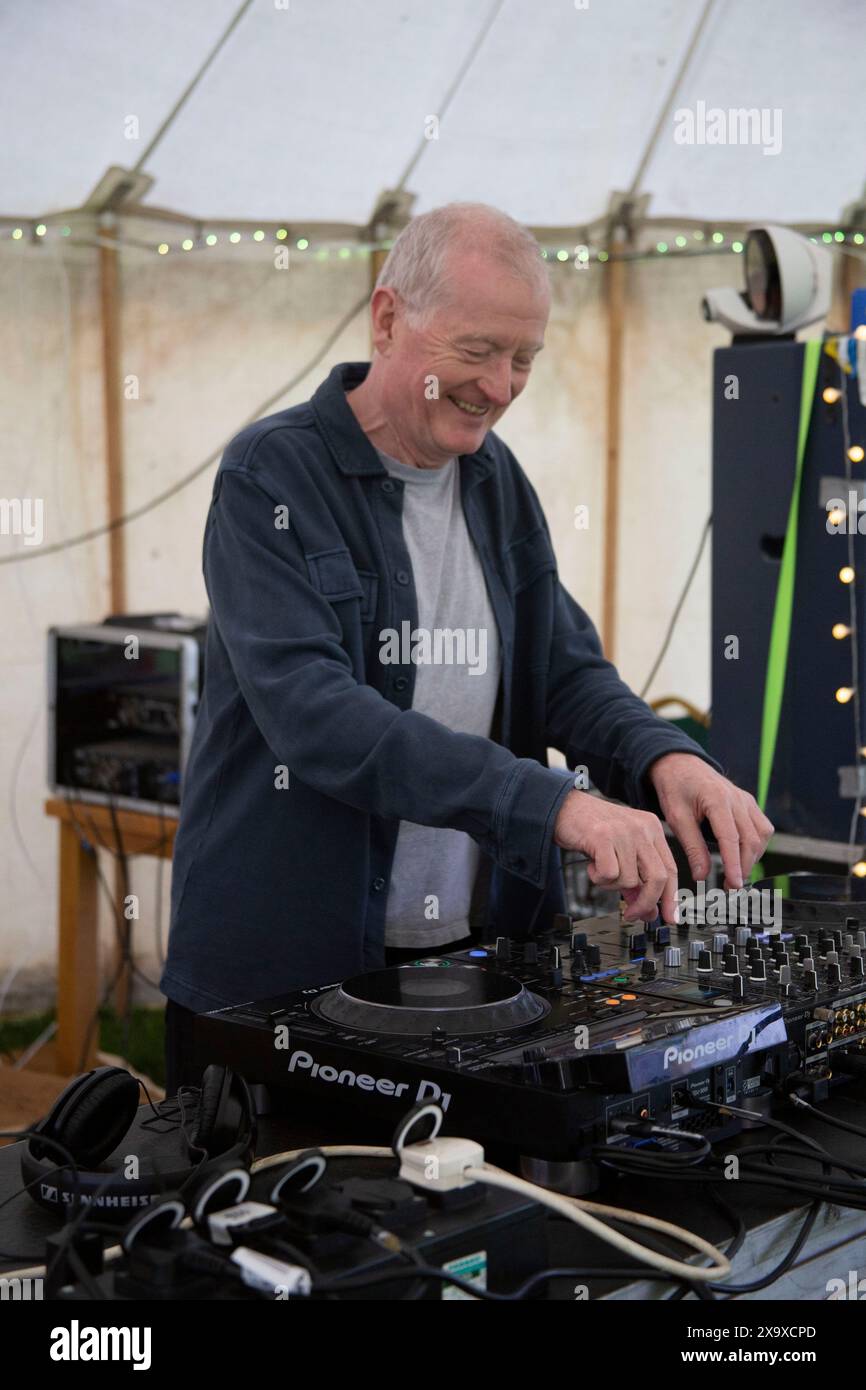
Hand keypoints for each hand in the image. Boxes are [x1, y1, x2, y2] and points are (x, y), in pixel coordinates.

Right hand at [554, 791, 677, 922]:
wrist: (564, 808)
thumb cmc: (592, 829)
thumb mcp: (621, 854)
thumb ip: (636, 882)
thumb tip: (649, 911)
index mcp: (652, 829)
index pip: (671, 869)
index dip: (670, 898)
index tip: (669, 917)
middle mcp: (642, 828)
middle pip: (658, 878)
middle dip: (645, 903)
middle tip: (632, 914)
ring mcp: (624, 832)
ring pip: (630, 880)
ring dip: (611, 885)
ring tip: (600, 869)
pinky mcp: (603, 836)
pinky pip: (609, 874)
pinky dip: (598, 878)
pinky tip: (592, 864)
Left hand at [648, 752, 773, 889]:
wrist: (681, 764)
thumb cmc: (676, 788)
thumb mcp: (677, 818)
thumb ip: (692, 847)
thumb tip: (701, 875)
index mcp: (716, 798)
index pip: (730, 837)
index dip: (734, 863)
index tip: (734, 883)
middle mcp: (736, 798)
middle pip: (750, 839)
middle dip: (744, 866)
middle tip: (729, 887)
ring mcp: (745, 799)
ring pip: (761, 835)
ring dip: (752, 857)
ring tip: (735, 874)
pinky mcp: (748, 803)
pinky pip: (762, 827)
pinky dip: (756, 845)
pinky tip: (743, 856)